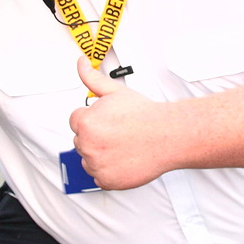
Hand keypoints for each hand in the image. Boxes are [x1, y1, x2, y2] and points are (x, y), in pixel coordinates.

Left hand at [68, 57, 174, 189]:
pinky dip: (108, 171)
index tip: (108, 121)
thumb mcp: (114, 91)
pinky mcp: (106, 181)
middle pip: (81, 140)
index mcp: (86, 122)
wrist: (168, 135)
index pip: (76, 121)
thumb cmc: (144, 115)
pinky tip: (123, 159)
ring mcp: (96, 165)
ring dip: (100, 154)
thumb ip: (92, 78)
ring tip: (122, 145)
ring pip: (88, 159)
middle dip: (96, 136)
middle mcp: (88, 145)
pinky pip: (98, 176)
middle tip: (118, 132)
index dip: (93, 119)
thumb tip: (80, 63)